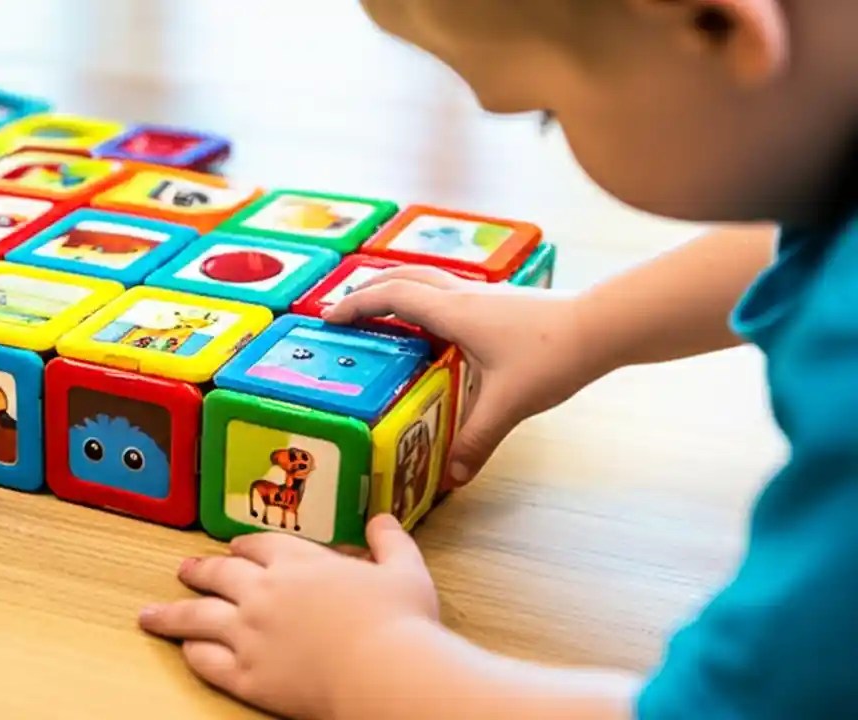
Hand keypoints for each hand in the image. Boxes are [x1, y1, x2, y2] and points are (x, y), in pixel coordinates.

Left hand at [138, 516, 438, 719]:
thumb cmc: (399, 621)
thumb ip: (389, 541)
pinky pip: (208, 662)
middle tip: (183, 570)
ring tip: (149, 614)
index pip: (259, 545)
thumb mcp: (403, 569)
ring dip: (171, 612)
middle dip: (199, 571)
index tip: (233, 547)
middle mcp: (264, 592)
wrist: (385, 671)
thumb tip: (382, 519)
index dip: (242, 545)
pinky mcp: (248, 676)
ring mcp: (250, 634)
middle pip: (219, 575)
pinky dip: (193, 653)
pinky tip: (184, 650)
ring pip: (197, 617)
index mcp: (298, 562)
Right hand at [324, 266, 595, 486]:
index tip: (328, 318)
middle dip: (368, 289)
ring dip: (398, 288)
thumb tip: (452, 477)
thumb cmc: (554, 356)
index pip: (392, 298)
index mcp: (454, 313)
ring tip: (380, 312)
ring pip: (428, 279)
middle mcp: (464, 296)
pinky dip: (427, 299)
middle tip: (345, 310)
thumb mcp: (508, 404)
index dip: (356, 305)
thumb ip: (476, 441)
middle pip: (403, 277)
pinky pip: (450, 291)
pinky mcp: (500, 302)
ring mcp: (484, 295)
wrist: (603, 326)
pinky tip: (434, 326)